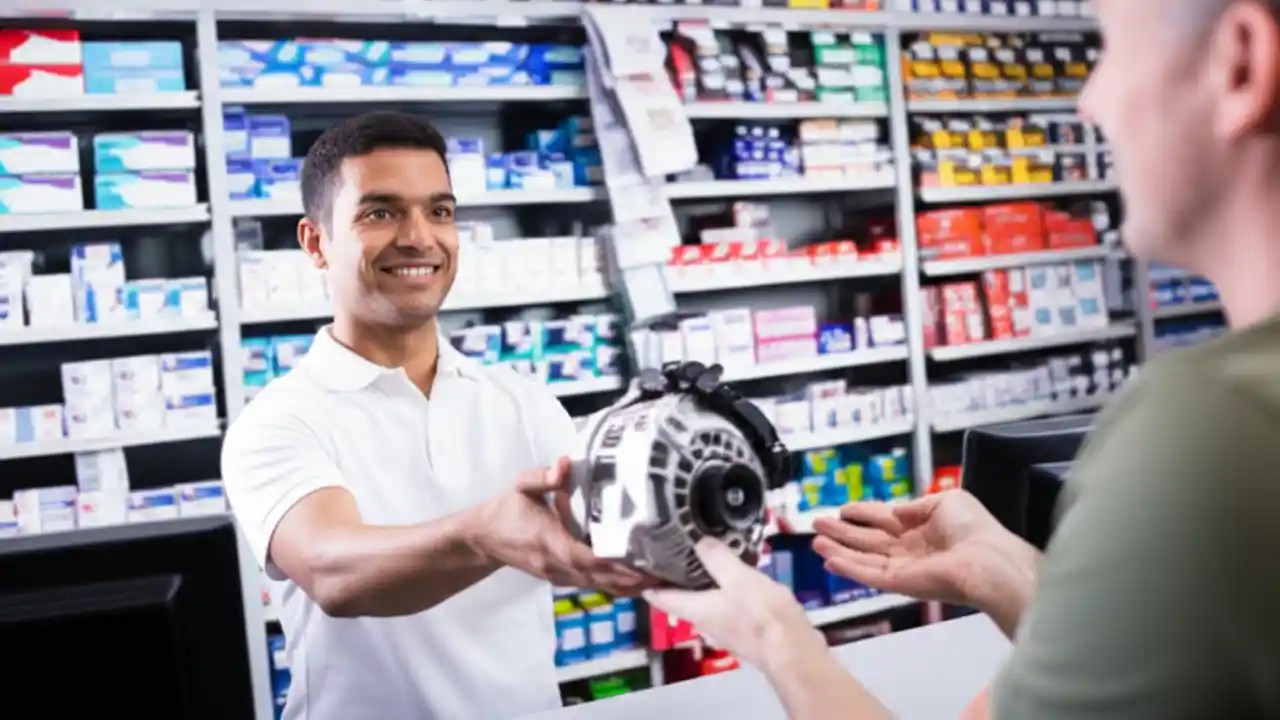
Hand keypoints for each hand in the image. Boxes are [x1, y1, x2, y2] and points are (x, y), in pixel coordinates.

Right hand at [471, 457, 658, 596]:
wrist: (482, 539)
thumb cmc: (505, 509)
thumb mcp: (519, 486)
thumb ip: (542, 476)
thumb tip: (565, 464)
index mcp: (547, 541)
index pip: (584, 557)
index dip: (613, 563)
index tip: (641, 564)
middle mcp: (556, 564)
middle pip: (599, 577)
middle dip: (632, 579)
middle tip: (667, 575)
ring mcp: (559, 576)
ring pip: (599, 586)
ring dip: (630, 586)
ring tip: (663, 581)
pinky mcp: (562, 579)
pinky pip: (594, 585)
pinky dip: (617, 585)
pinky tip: (641, 582)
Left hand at [643, 538, 826, 673]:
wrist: (794, 650)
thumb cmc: (761, 615)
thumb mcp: (737, 577)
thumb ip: (717, 559)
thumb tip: (700, 543)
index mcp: (697, 610)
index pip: (664, 598)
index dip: (651, 587)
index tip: (640, 577)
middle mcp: (708, 623)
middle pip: (686, 602)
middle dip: (682, 582)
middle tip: (680, 558)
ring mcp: (728, 630)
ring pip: (710, 605)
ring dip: (709, 587)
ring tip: (713, 563)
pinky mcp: (748, 633)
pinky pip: (731, 608)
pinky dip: (730, 594)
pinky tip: (743, 581)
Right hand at [812, 490, 1038, 635]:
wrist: (987, 561)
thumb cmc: (974, 529)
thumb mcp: (947, 500)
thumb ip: (917, 504)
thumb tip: (896, 510)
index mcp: (921, 528)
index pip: (885, 520)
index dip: (863, 513)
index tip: (843, 509)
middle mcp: (909, 548)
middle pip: (868, 540)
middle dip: (842, 532)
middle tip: (818, 524)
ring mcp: (902, 567)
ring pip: (862, 558)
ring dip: (838, 550)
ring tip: (816, 541)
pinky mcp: (898, 583)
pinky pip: (867, 575)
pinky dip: (848, 568)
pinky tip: (829, 560)